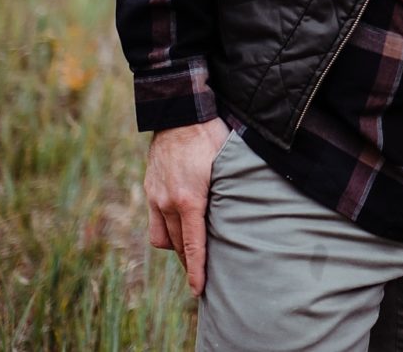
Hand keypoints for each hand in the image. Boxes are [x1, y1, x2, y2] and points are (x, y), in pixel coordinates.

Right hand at [145, 119, 229, 295]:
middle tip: (204, 272)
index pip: (193, 245)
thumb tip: (252, 208)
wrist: (180, 113)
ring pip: (162, 237)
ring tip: (192, 249)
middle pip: (178, 245)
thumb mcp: (228, 164)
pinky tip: (180, 227)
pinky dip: (166, 230)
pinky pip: (154, 222)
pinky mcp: (150, 189)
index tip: (198, 290)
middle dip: (189, 261)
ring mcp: (155, 196)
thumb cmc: (212, 136)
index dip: (196, 270)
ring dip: (176, 247)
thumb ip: (232, 191)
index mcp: (190, 198)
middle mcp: (168, 201)